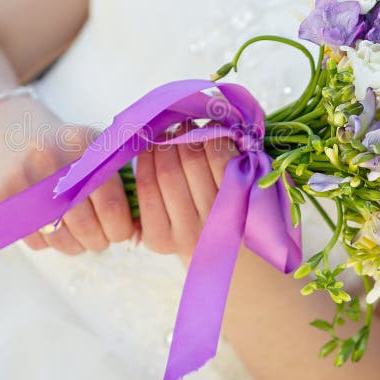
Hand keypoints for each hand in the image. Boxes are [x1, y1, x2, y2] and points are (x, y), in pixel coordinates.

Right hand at [0, 97, 134, 254]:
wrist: (17, 137)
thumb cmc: (71, 153)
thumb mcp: (97, 150)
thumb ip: (124, 178)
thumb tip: (141, 226)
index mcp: (84, 143)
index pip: (111, 202)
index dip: (120, 227)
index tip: (121, 232)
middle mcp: (53, 157)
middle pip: (85, 225)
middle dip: (98, 241)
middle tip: (101, 240)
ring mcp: (24, 175)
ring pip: (59, 237)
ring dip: (75, 246)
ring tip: (81, 240)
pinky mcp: (3, 193)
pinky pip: (34, 239)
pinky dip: (49, 243)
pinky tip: (54, 230)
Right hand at [135, 134, 238, 258]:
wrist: (238, 249)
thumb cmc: (193, 227)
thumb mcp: (164, 225)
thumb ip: (150, 197)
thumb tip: (139, 148)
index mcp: (160, 238)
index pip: (147, 187)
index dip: (146, 157)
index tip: (149, 143)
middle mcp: (187, 233)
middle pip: (168, 173)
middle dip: (165, 145)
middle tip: (168, 133)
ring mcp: (215, 218)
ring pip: (193, 162)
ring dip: (187, 138)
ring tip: (186, 129)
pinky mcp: (240, 200)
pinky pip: (221, 161)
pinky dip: (213, 140)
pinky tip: (211, 131)